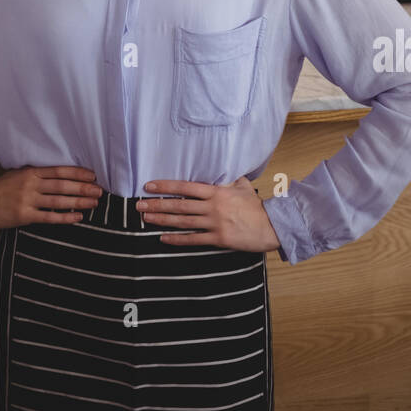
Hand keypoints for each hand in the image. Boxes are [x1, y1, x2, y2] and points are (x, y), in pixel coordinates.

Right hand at [0, 165, 102, 229]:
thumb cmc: (1, 188)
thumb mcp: (19, 174)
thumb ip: (37, 175)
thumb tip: (60, 176)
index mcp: (31, 172)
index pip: (59, 171)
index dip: (77, 173)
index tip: (93, 175)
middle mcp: (31, 185)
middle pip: (62, 186)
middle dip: (83, 188)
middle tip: (100, 190)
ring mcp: (28, 200)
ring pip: (58, 201)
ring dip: (78, 202)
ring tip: (94, 203)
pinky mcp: (25, 216)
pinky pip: (49, 217)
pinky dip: (65, 218)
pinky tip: (78, 218)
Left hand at [136, 176, 281, 252]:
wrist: (272, 225)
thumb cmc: (257, 205)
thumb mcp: (242, 185)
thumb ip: (227, 179)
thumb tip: (219, 171)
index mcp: (216, 192)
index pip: (185, 187)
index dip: (166, 186)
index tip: (149, 186)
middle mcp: (213, 206)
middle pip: (179, 205)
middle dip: (157, 204)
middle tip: (139, 205)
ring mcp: (215, 223)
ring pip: (183, 221)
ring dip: (163, 220)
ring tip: (147, 219)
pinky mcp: (219, 239)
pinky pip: (194, 239)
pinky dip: (178, 239)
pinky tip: (164, 239)